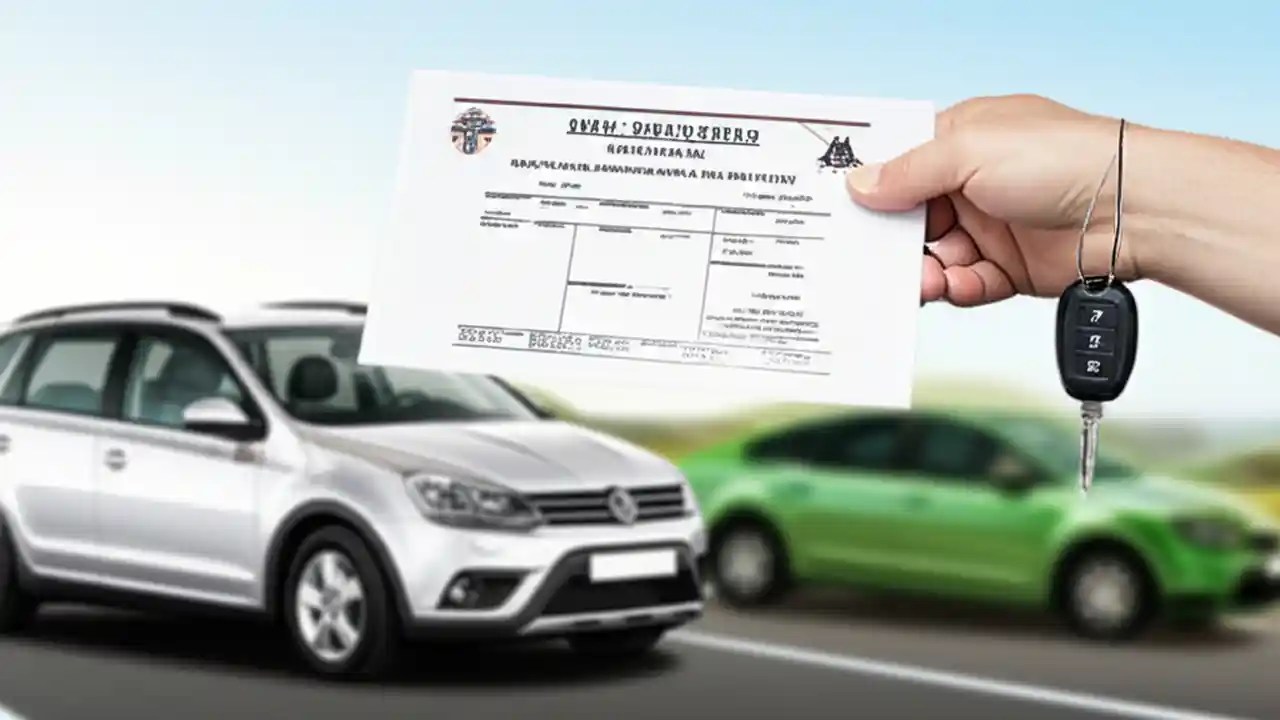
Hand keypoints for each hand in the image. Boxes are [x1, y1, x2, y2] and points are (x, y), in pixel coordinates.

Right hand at [847, 94, 1136, 305]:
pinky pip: (968, 284)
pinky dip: (957, 289)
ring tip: (919, 281)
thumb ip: (909, 172)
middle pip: (912, 219)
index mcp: (964, 140)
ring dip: (923, 271)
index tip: (843, 209)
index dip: (873, 186)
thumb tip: (861, 184)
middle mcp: (975, 184)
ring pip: (936, 257)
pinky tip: (954, 286)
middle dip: (892, 242)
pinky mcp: (1012, 268)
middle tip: (872, 259)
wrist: (1134, 207)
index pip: (903, 164)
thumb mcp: (969, 151)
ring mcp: (993, 227)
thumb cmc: (1066, 158)